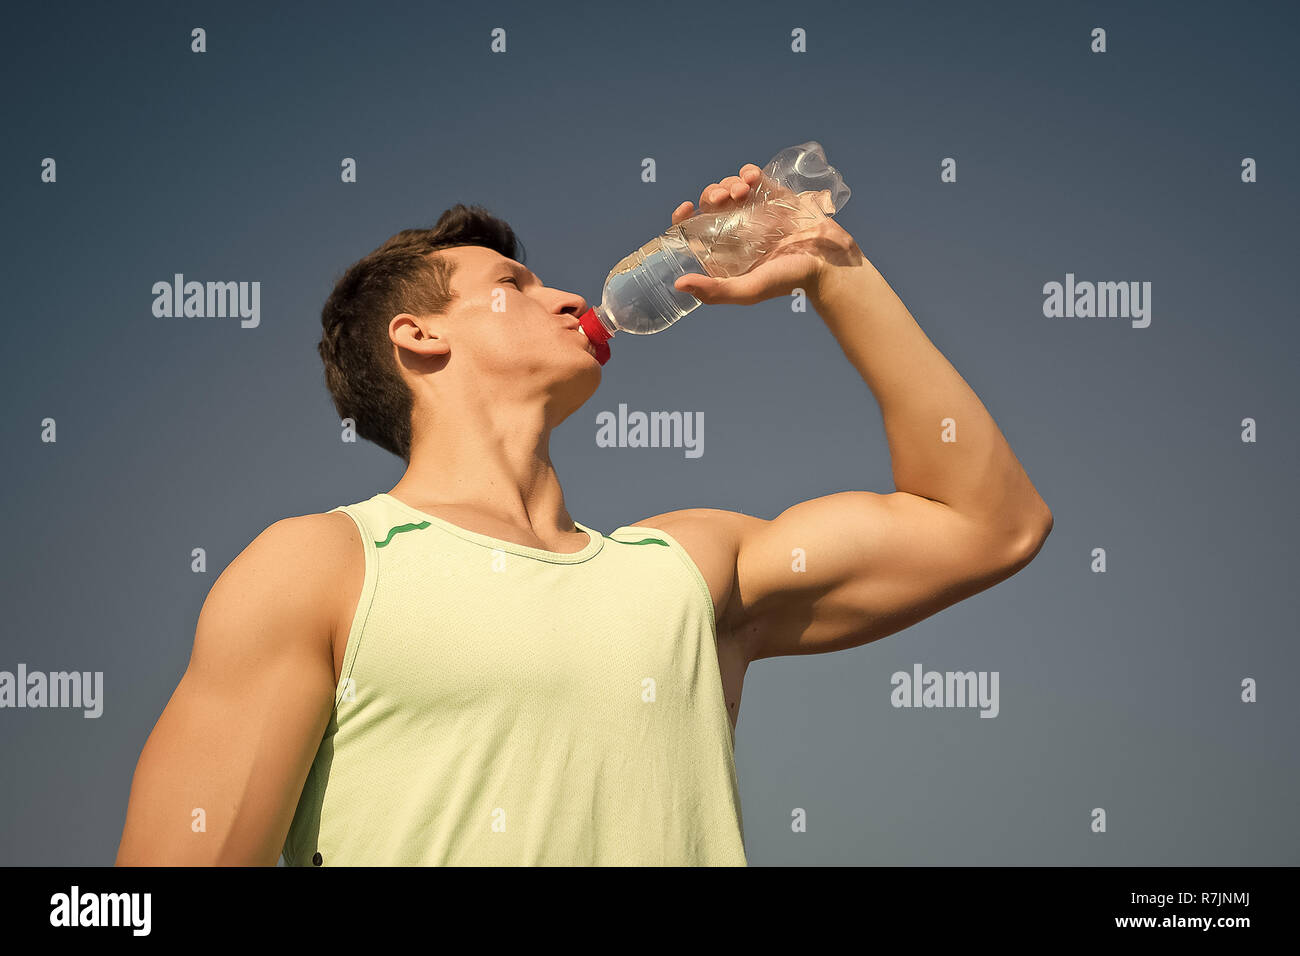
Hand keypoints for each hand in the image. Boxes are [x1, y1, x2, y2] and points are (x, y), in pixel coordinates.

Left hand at [669, 163, 862, 306]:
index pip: (693, 231)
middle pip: (711, 204)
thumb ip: (716, 291)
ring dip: (729, 182)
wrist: (830, 261)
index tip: (685, 207)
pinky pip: (754, 177)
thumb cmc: (790, 280)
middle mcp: (737, 232)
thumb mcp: (749, 290)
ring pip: (729, 187)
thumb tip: (678, 284)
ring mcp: (756, 212)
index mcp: (725, 252)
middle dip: (711, 195)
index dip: (683, 218)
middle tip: (723, 198)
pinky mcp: (775, 197)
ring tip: (739, 191)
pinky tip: (750, 178)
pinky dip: (748, 173)